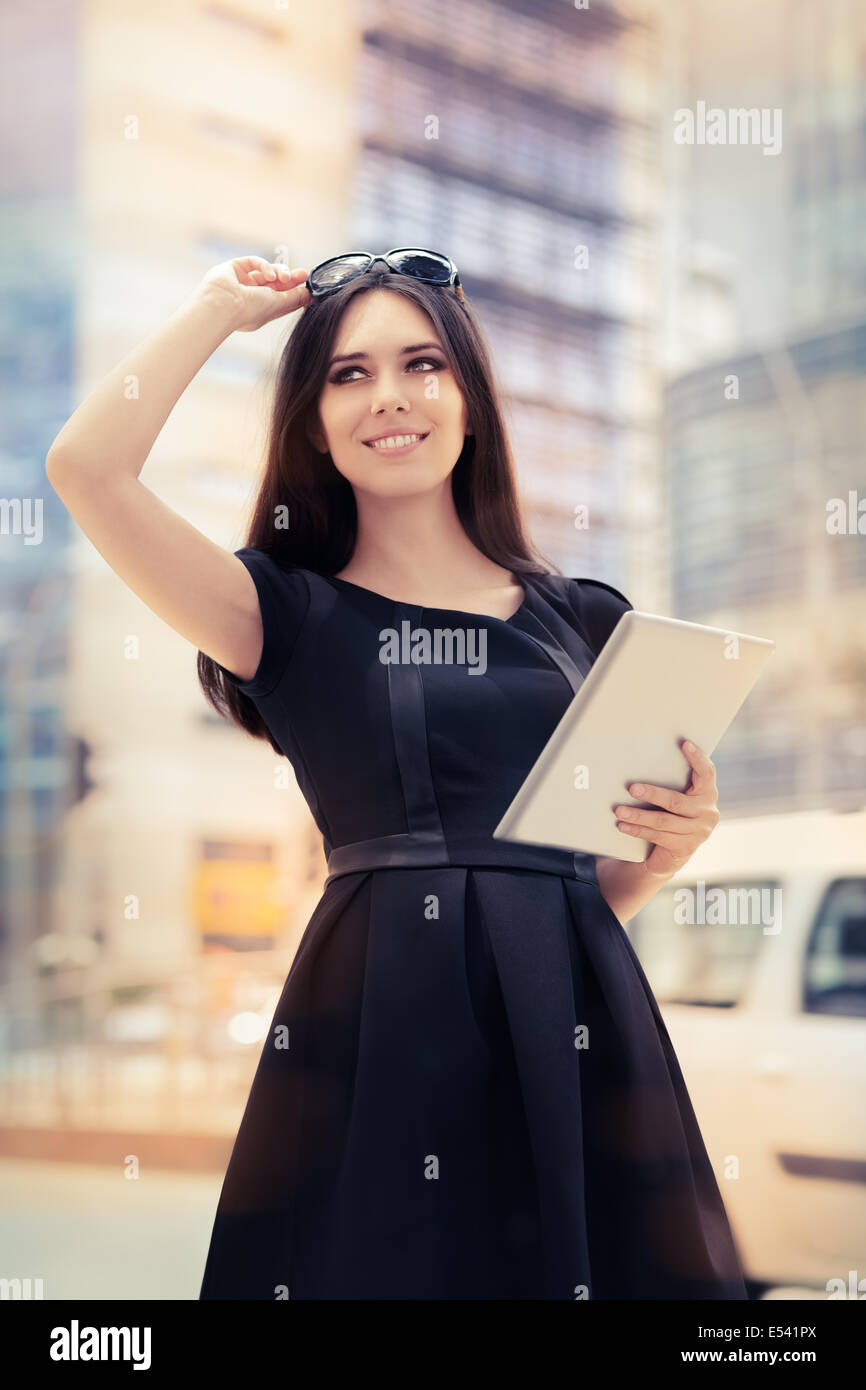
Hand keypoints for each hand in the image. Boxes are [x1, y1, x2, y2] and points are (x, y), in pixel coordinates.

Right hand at [195, 256, 311, 333]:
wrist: (224, 306)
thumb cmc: (249, 311)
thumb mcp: (278, 304)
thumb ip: (295, 298)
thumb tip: (310, 294)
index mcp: (260, 309)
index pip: (281, 296)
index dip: (295, 289)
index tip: (308, 284)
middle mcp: (250, 296)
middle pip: (275, 282)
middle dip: (290, 277)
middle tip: (303, 273)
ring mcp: (242, 282)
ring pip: (265, 271)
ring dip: (278, 272)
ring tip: (284, 276)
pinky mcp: (234, 268)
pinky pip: (254, 262)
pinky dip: (264, 266)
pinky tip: (269, 275)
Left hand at [613, 739, 720, 879]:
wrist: (672, 853)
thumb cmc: (671, 814)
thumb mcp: (676, 799)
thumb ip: (672, 783)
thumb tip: (641, 760)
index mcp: (708, 794)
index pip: (707, 773)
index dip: (698, 758)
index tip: (684, 743)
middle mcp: (708, 812)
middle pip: (676, 801)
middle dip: (652, 794)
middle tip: (631, 788)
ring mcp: (699, 832)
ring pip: (663, 820)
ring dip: (638, 815)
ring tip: (619, 810)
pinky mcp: (686, 847)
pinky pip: (657, 836)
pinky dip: (638, 830)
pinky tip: (623, 826)